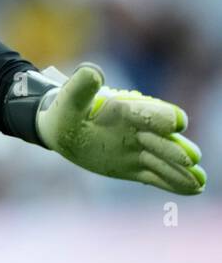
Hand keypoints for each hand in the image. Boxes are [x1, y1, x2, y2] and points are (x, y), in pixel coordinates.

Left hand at [37, 63, 204, 195]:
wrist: (63, 131)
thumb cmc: (65, 113)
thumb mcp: (68, 101)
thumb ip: (80, 88)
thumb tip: (92, 72)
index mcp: (125, 109)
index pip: (147, 112)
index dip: (161, 116)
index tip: (174, 123)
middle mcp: (139, 129)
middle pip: (163, 139)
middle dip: (175, 148)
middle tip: (190, 159)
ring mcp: (140, 149)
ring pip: (165, 160)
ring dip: (181, 170)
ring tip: (198, 180)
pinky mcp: (136, 167)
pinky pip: (158, 176)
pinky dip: (175, 183)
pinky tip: (194, 190)